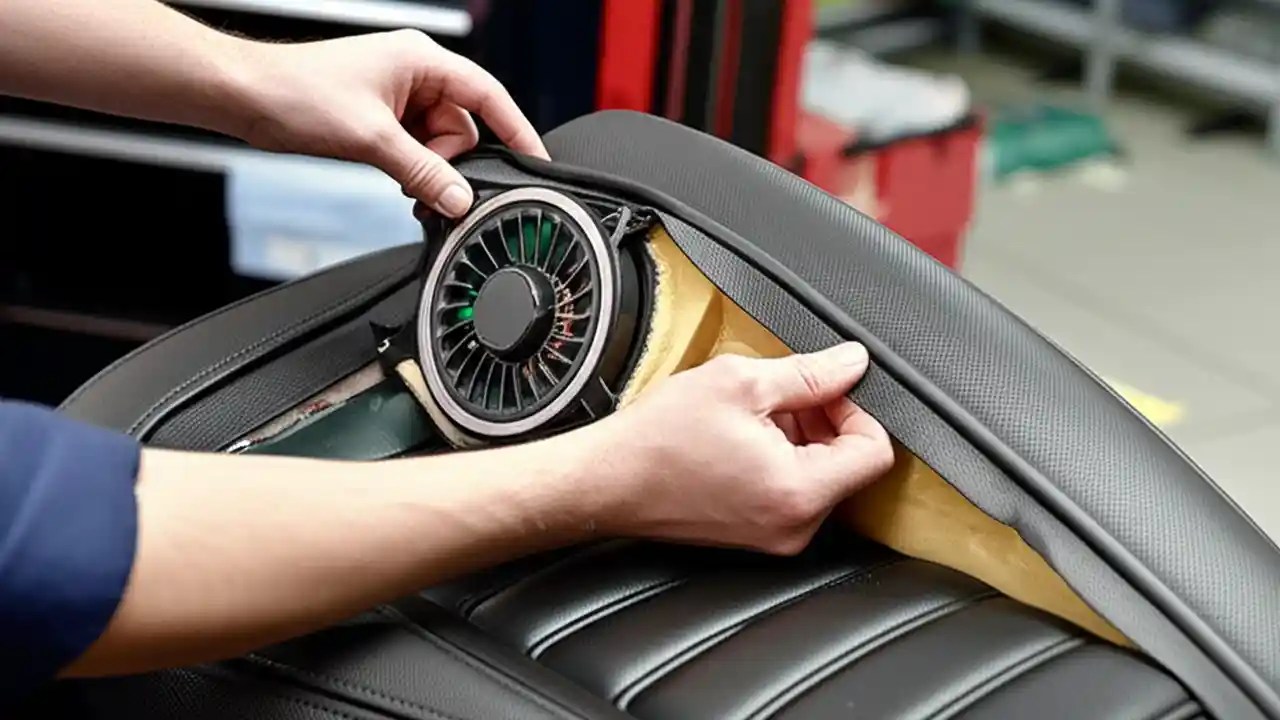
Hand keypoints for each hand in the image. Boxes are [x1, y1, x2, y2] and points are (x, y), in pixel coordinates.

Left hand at [233, 30, 548, 216]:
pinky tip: (397, 180)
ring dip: (427, 168)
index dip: (517, 130)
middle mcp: (416, 73)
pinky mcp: (382, 116)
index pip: (489, 95)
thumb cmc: (296, 93)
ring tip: (399, 179)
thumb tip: (460, 199)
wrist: (245, 96)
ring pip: (440, 143)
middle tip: (427, 185)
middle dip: (451, 162)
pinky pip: (417, 147)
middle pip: (464, 127)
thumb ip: (424, 173)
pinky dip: (413, 168)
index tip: (535, 162)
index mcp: (422, 60)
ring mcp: (399, 94)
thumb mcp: (372, 140)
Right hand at [581, 342, 893, 554]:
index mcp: (799, 492)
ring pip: (820, 476)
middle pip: (849, 465)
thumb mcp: (739, 383)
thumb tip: (852, 363)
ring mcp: (776, 537)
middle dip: (824, 422)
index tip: (823, 389)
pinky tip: (741, 439)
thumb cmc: (658, 439)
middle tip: (780, 397)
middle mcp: (795, 526)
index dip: (854, 408)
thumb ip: (809, 373)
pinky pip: (792, 492)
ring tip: (751, 417)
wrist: (607, 481)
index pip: (875, 451)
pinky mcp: (757, 536)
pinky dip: (780, 460)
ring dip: (800, 439)